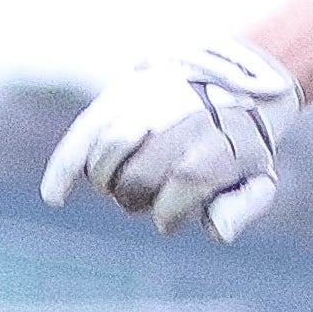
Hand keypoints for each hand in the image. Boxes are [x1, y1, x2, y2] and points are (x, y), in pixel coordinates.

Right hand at [43, 39, 299, 239]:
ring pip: (108, 162)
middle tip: (150, 191)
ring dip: (110, 181)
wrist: (229, 80)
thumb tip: (215, 231)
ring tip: (122, 178)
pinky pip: (81, 137)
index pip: (185, 180)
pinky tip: (53, 197)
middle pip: (140, 177)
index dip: (171, 210)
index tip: (169, 217)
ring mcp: (145, 105)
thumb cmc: (239, 145)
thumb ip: (243, 205)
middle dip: (139, 195)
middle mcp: (177, 116)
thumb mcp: (259, 175)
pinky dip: (64, 168)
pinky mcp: (115, 100)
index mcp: (216, 137)